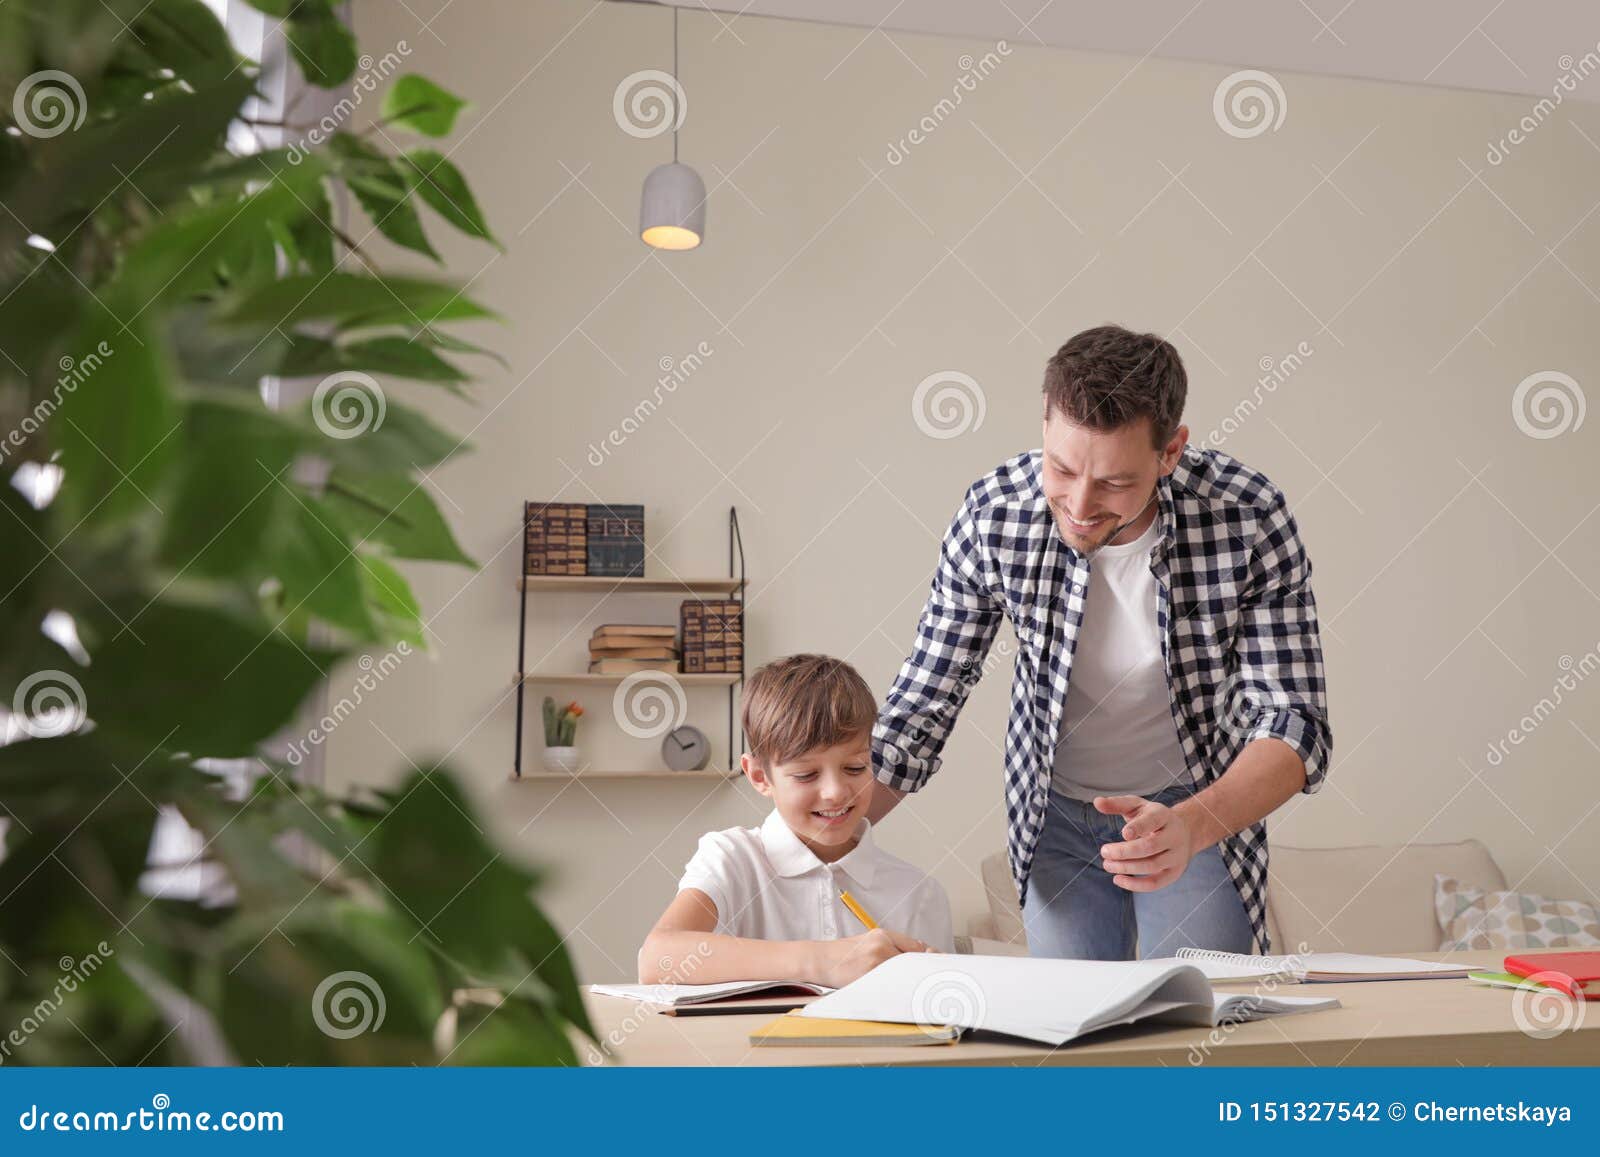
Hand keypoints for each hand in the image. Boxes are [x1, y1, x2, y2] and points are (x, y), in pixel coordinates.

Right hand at [813, 928, 928, 987]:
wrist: (818, 959)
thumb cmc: (842, 953)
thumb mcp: (866, 942)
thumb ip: (889, 946)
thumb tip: (915, 953)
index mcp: (882, 934)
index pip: (916, 946)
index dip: (930, 957)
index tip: (940, 965)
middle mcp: (881, 944)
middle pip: (914, 959)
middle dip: (925, 972)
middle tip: (937, 982)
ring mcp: (876, 960)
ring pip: (905, 974)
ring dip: (913, 984)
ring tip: (921, 992)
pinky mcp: (869, 975)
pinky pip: (891, 986)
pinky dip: (898, 992)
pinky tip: (902, 996)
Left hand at [1093, 794, 1193, 891]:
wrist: (1184, 831)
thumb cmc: (1152, 818)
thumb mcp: (1137, 806)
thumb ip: (1117, 804)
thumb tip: (1097, 802)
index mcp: (1163, 815)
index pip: (1153, 821)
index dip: (1138, 827)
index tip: (1124, 834)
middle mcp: (1174, 836)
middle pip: (1150, 846)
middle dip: (1124, 852)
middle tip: (1104, 852)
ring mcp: (1177, 856)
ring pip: (1152, 865)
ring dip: (1126, 868)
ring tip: (1107, 865)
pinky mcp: (1174, 872)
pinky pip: (1155, 883)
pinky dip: (1135, 885)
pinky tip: (1118, 879)